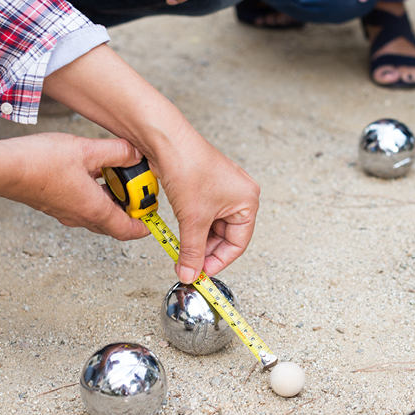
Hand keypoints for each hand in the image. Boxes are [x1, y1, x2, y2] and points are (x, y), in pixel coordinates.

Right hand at [0, 132, 149, 240]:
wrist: (3, 168)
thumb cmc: (40, 162)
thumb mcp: (87, 150)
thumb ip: (116, 152)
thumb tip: (135, 153)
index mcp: (95, 210)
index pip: (129, 230)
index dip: (146, 225)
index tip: (153, 210)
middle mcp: (81, 217)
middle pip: (115, 223)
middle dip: (131, 210)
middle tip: (139, 189)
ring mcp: (66, 212)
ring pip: (99, 214)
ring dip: (113, 200)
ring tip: (119, 176)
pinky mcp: (55, 204)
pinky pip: (83, 205)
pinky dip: (96, 194)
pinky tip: (95, 172)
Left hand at [42, 45, 259, 281]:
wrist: (166, 140)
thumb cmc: (189, 168)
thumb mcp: (193, 219)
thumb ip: (192, 251)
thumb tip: (190, 273)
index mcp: (248, 201)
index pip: (238, 243)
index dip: (218, 261)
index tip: (200, 273)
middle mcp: (240, 194)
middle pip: (226, 236)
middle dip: (206, 251)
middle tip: (188, 265)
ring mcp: (223, 189)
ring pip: (212, 226)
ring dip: (197, 239)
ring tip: (182, 250)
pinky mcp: (206, 185)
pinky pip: (204, 214)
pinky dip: (192, 226)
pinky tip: (180, 233)